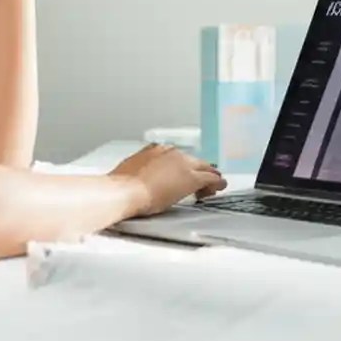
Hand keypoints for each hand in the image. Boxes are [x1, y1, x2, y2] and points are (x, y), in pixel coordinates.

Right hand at [110, 144, 225, 217]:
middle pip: (193, 161)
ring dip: (208, 178)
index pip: (176, 157)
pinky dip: (217, 183)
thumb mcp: (129, 173)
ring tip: (212, 188)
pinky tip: (219, 187)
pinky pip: (211, 179)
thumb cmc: (121, 186)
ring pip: (204, 168)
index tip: (181, 177)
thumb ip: (140, 173)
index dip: (182, 168)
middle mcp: (170, 152)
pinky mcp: (191, 178)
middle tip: (202, 184)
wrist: (124, 191)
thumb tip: (140, 179)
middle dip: (199, 171)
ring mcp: (182, 163)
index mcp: (155, 150)